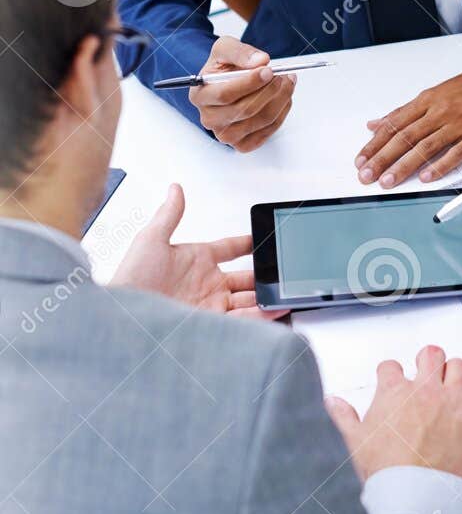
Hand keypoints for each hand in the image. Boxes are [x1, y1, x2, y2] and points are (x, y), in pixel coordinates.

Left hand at [111, 184, 280, 317]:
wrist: (125, 317)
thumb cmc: (133, 279)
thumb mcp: (152, 240)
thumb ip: (170, 214)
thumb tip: (175, 189)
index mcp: (196, 259)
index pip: (229, 248)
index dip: (247, 243)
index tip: (262, 236)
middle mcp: (207, 283)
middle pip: (245, 276)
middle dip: (264, 272)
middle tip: (281, 268)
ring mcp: (211, 304)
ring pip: (249, 298)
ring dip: (266, 293)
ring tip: (284, 289)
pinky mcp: (214, 324)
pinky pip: (245, 319)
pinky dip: (264, 314)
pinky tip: (276, 307)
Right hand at [191, 36, 294, 152]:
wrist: (228, 82)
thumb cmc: (224, 68)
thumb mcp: (225, 48)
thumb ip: (240, 52)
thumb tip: (260, 61)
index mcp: (200, 95)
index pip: (225, 94)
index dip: (250, 82)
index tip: (269, 70)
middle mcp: (209, 119)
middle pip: (245, 110)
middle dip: (270, 90)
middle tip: (283, 75)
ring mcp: (225, 134)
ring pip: (261, 120)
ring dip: (281, 100)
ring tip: (287, 82)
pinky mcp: (242, 143)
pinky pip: (268, 131)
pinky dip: (281, 113)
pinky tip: (283, 98)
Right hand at [325, 346, 461, 481]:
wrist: (413, 495)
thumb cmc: (385, 472)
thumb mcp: (353, 442)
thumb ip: (342, 417)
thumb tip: (332, 402)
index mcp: (394, 393)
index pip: (391, 366)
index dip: (390, 372)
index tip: (392, 380)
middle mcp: (425, 391)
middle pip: (431, 355)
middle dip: (426, 361)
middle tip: (425, 372)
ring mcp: (451, 403)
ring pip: (459, 367)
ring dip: (453, 372)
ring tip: (448, 384)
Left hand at [355, 59, 461, 187]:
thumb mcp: (433, 94)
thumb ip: (404, 112)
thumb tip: (376, 124)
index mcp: (426, 101)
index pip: (393, 125)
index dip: (375, 144)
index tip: (361, 160)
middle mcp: (439, 112)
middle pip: (405, 138)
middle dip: (382, 159)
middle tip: (367, 175)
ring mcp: (458, 125)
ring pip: (425, 147)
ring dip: (404, 166)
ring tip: (389, 181)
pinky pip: (456, 153)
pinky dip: (440, 166)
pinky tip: (427, 177)